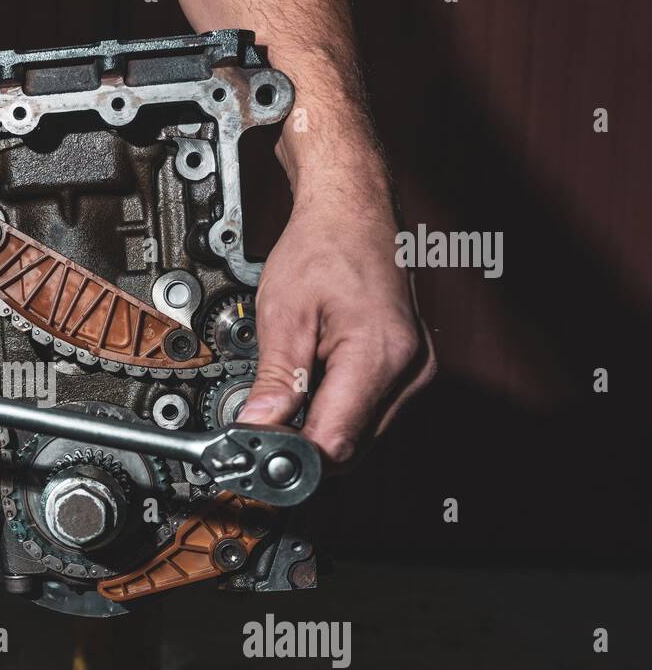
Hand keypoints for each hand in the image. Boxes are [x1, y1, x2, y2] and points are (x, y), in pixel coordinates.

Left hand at [238, 173, 435, 466]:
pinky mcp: (410, 373)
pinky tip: (311, 392)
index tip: (254, 454)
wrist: (354, 213)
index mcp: (379, 355)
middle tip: (258, 432)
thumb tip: (255, 429)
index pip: (334, 443)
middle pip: (349, 449)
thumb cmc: (325, 247)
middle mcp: (409, 372)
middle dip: (301, 450)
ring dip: (318, 434)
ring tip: (283, 404)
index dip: (289, 457)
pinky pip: (369, 416)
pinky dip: (335, 415)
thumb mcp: (283, 313)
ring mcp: (415, 374)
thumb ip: (273, 380)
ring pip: (360, 439)